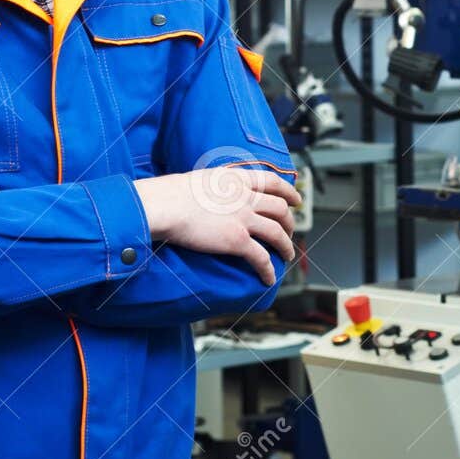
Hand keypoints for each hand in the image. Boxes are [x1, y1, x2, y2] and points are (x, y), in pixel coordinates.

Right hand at [133, 168, 300, 285]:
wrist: (164, 205)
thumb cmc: (171, 193)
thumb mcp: (200, 179)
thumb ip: (215, 187)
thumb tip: (212, 194)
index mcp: (237, 180)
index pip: (272, 182)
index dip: (289, 191)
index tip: (296, 198)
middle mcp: (245, 197)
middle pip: (280, 209)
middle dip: (289, 222)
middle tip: (290, 230)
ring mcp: (244, 218)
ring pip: (277, 234)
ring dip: (285, 246)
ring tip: (287, 255)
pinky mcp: (237, 240)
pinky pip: (261, 258)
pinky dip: (268, 270)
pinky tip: (269, 278)